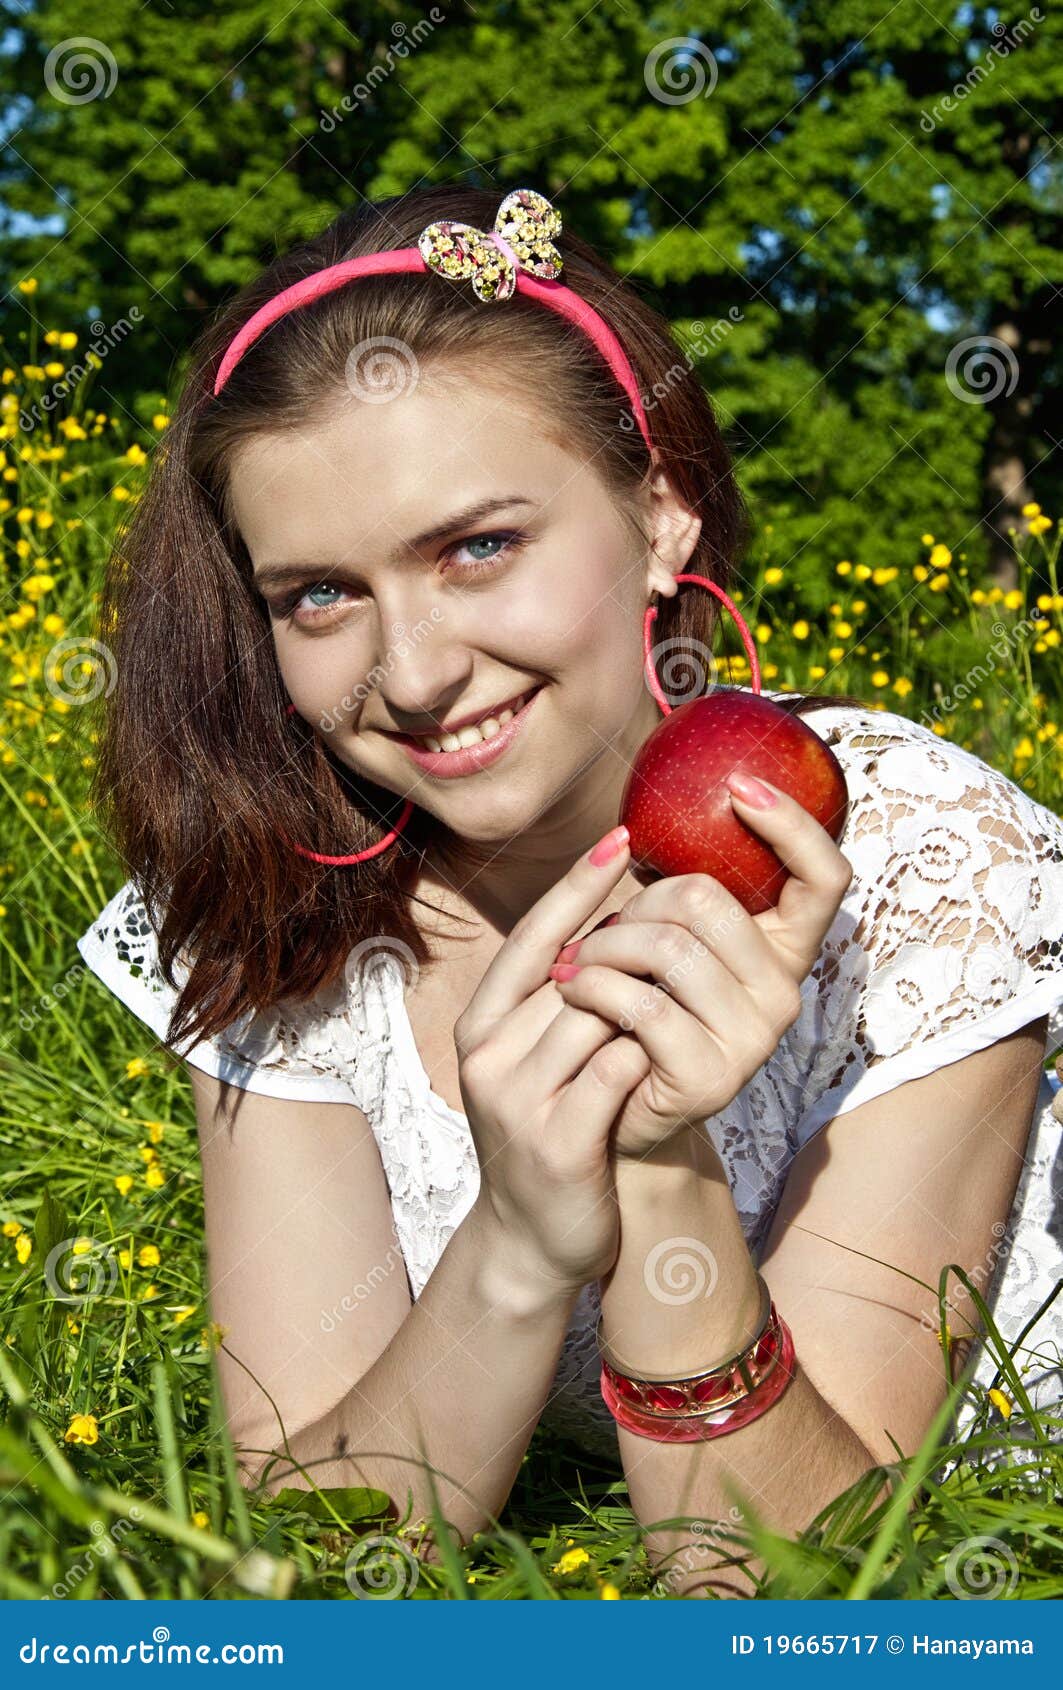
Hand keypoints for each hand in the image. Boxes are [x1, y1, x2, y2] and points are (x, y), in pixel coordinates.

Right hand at [454, 827, 651, 1292]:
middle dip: (633, 945)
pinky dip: (647, 1057)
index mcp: (481, 1023)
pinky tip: (667, 1058)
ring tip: (684, 994)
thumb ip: (561, 995)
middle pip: (573, 970)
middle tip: (686, 916)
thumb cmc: (550, 1129)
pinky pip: (616, 1071)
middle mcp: (488, 1055)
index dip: (578, 885)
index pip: (532, 936)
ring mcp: (517, 1100)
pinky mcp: (557, 1143)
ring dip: (646, 1004)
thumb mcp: (537, 1056)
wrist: (531, 1239)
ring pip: (599, 1015)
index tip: (622, 836)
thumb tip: (614, 913)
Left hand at [549, 781, 853, 1158]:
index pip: (826, 875)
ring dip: (602, 947)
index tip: (737, 787)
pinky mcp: (712, 1075)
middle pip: (709, 899)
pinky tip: (571, 989)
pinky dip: (591, 987)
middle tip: (601, 930)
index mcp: (784, 948)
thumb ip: (677, 895)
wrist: (613, 1108)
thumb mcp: (662, 944)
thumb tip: (636, 824)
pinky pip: (641, 1003)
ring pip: (668, 948)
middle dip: (637, 902)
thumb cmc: (634, 1008)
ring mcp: (755, 1037)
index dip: (793, 824)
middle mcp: (784, 991)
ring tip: (574, 963)